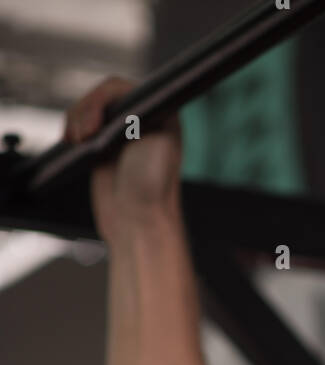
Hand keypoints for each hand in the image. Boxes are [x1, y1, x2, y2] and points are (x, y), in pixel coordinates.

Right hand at [62, 76, 183, 243]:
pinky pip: (80, 128)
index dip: (101, 100)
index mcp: (159, 113)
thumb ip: (137, 110)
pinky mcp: (101, 150)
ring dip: (76, 121)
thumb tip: (112, 97)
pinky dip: (71, 130)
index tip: (95, 125)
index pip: (120, 88)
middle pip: (101, 97)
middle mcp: (139, 121)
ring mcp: (119, 136)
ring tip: (78, 143)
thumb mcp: (157, 136)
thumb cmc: (154, 186)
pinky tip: (71, 142)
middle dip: (86, 111)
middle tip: (85, 137)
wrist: (140, 223)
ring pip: (87, 111)